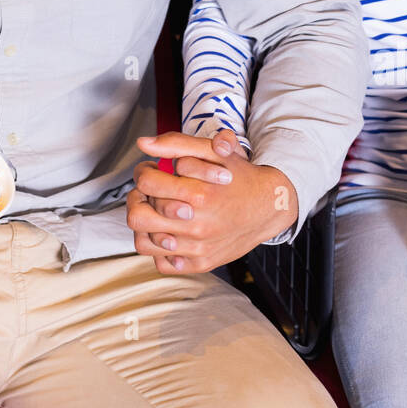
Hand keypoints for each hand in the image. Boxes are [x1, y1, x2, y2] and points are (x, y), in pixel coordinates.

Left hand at [127, 130, 297, 274]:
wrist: (268, 207)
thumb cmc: (238, 176)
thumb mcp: (213, 152)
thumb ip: (176, 144)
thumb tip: (143, 143)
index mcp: (200, 194)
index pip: (146, 182)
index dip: (143, 171)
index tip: (151, 170)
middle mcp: (198, 226)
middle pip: (138, 215)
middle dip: (138, 198)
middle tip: (149, 191)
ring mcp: (198, 249)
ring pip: (144, 242)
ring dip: (144, 224)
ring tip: (154, 211)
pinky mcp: (200, 264)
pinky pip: (161, 262)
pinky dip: (158, 248)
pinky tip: (167, 231)